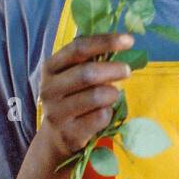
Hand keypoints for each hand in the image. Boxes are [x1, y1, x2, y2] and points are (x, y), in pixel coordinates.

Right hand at [37, 34, 133, 161]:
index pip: (79, 48)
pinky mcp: (69, 133)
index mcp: (50, 67)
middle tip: (127, 71)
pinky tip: (104, 113)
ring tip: (113, 94)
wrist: (56, 137)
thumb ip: (91, 60)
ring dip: (112, 93)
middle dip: (113, 69)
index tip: (129, 40)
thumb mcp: (73, 75)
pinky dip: (109, 113)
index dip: (105, 42)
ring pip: (96, 96)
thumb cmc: (72, 98)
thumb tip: (122, 42)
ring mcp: (56, 112)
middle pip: (87, 73)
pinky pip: (100, 117)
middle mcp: (49, 89)